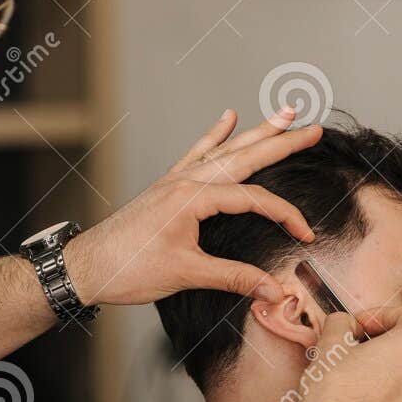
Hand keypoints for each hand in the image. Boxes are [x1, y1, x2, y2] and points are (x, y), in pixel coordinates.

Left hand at [65, 107, 321, 305]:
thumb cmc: (130, 270)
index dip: (284, 215)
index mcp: (192, 199)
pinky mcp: (167, 187)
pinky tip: (227, 117)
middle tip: (314, 128)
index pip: (252, 199)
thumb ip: (234, 278)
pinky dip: (214, 135)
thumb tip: (273, 289)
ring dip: (256, 132)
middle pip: (244, 156)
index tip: (305, 234)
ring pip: (224, 150)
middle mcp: (185, 181)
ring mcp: (175, 181)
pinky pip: (197, 153)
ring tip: (285, 113)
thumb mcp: (186, 275)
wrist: (88, 266)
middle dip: (281, 141)